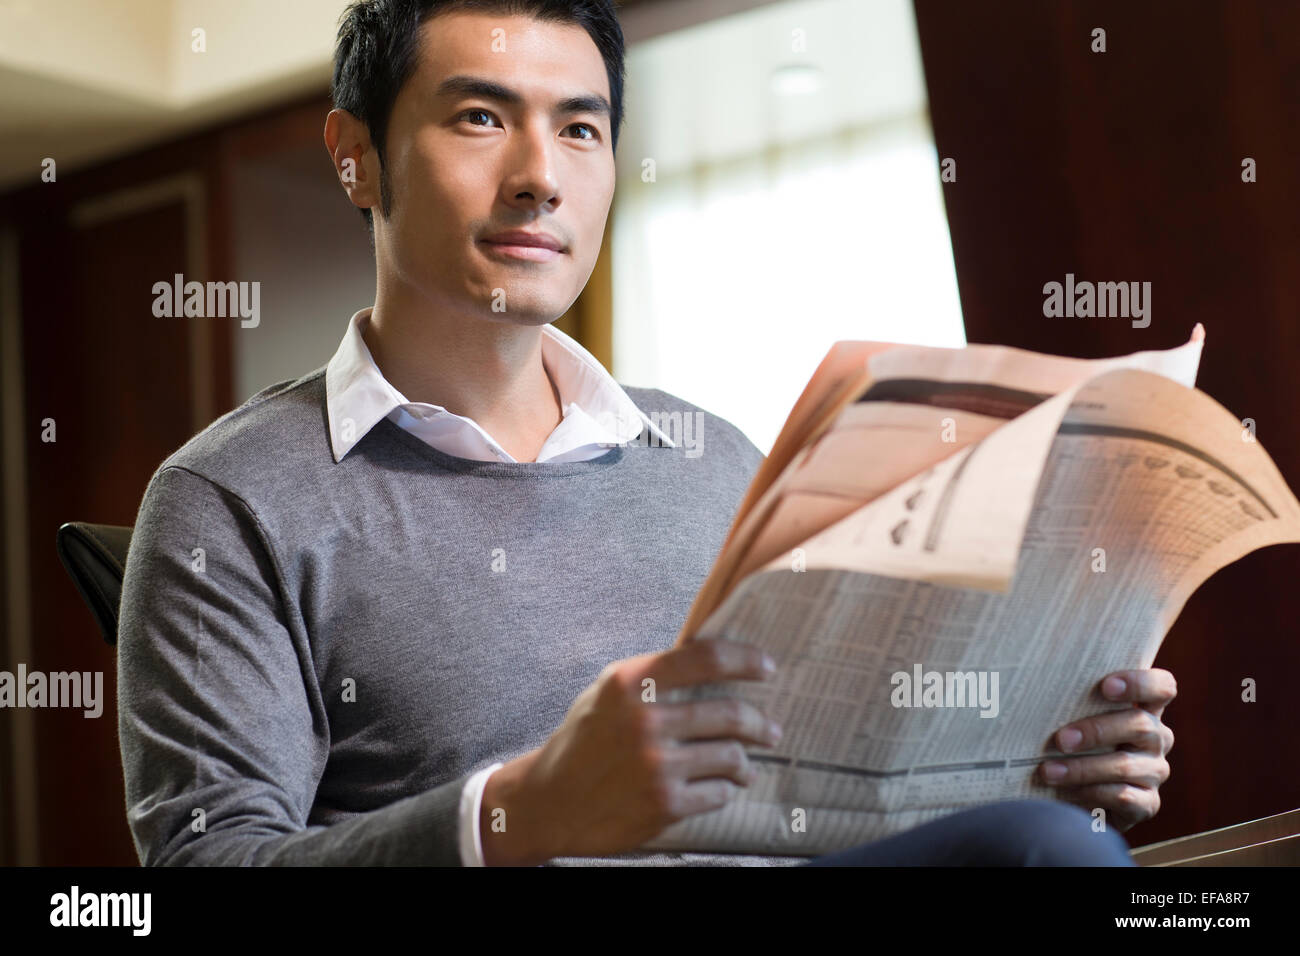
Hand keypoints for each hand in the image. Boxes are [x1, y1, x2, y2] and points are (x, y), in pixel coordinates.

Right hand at [479, 637, 781, 864]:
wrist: (550, 802)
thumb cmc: (583, 741)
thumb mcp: (607, 693)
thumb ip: (652, 676)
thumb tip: (713, 660)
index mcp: (631, 682)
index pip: (707, 658)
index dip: (746, 660)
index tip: (767, 667)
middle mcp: (645, 720)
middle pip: (730, 713)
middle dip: (760, 724)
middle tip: (770, 730)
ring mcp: (656, 765)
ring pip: (731, 756)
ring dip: (744, 762)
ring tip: (745, 765)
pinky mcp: (664, 804)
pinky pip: (718, 793)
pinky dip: (725, 790)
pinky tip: (720, 788)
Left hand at [1039, 668, 1176, 830]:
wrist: (1078, 798)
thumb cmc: (1071, 745)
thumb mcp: (1072, 718)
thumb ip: (1066, 699)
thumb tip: (1015, 678)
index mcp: (1143, 708)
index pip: (1161, 687)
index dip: (1140, 683)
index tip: (1105, 686)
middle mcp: (1155, 737)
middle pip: (1140, 725)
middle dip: (1096, 730)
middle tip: (1060, 739)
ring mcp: (1154, 771)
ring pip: (1126, 765)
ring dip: (1083, 768)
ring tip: (1047, 771)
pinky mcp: (1147, 803)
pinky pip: (1124, 797)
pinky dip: (1091, 793)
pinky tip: (1065, 793)